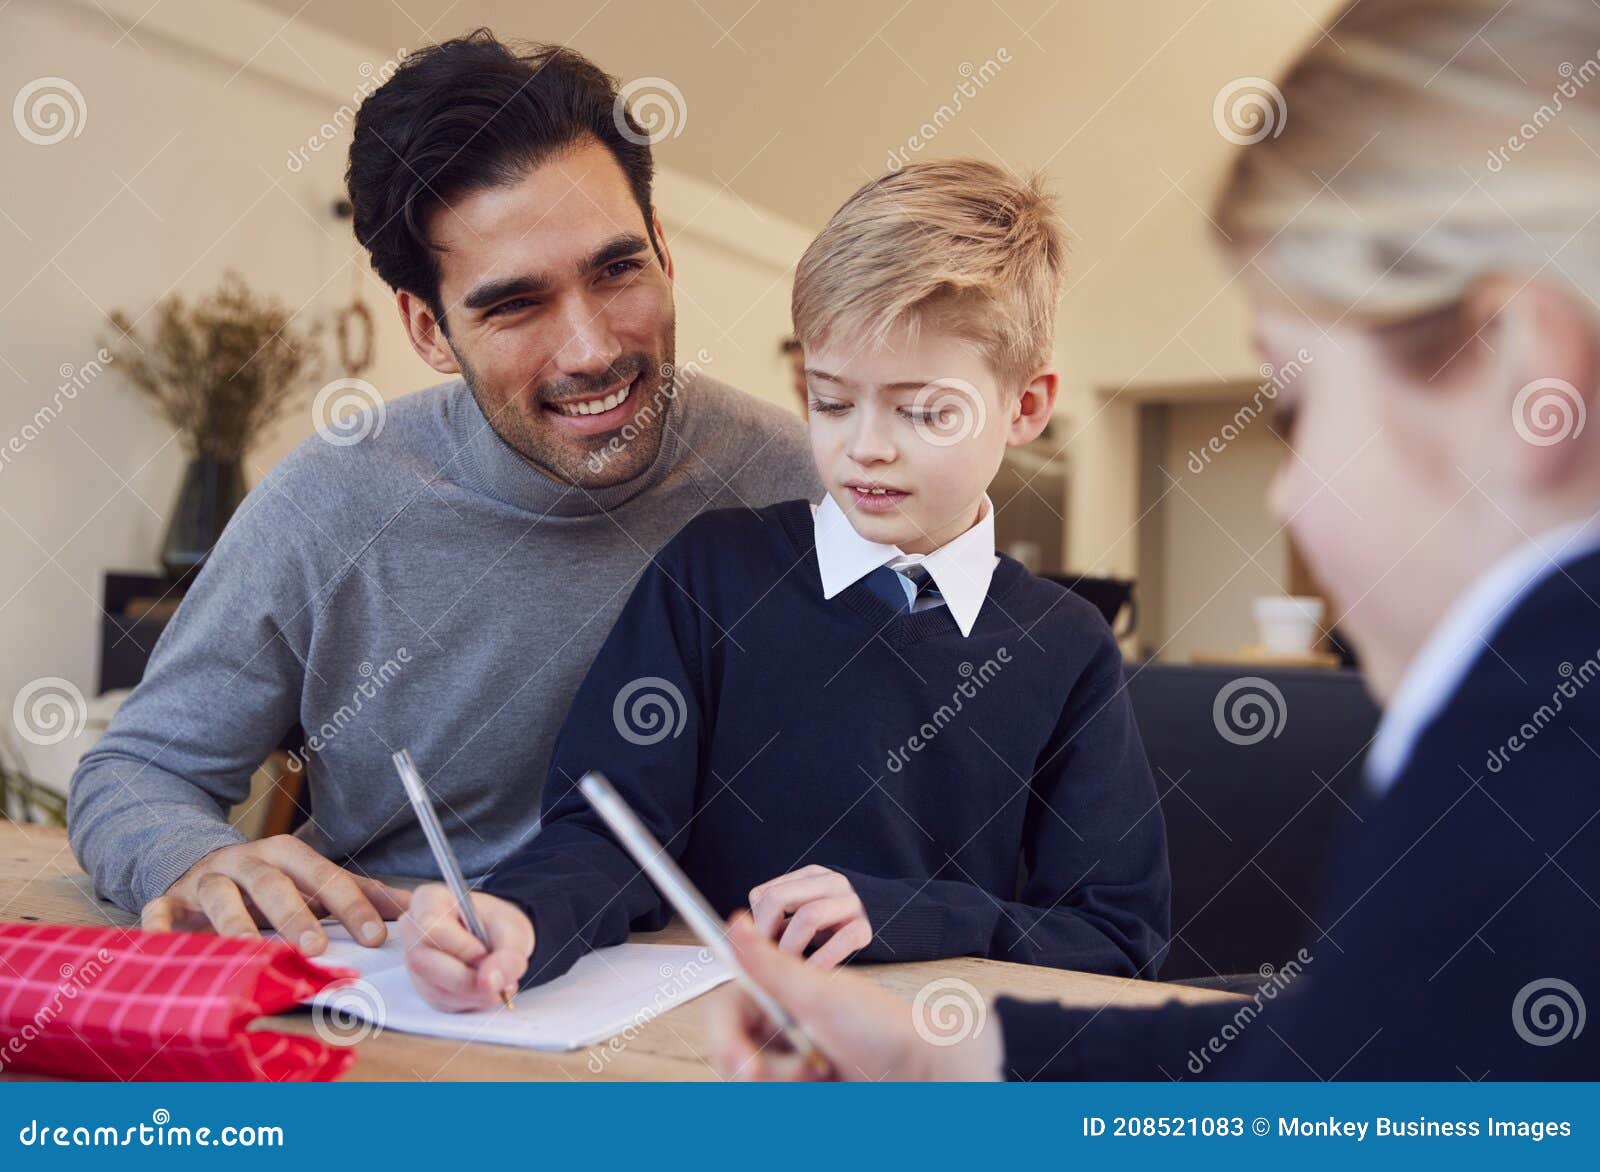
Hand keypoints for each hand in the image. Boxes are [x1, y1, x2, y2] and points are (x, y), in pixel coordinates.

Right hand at [140, 836, 410, 954]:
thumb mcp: (313, 883)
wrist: (196, 864)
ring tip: (252, 955)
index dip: (352, 905)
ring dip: (236, 925)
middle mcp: (246, 862)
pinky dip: (161, 929)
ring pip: (220, 897)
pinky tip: (165, 943)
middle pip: (274, 883)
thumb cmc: (269, 885)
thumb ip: (360, 895)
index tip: (375, 936)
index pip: (326, 877)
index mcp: (288, 855)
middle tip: (317, 946)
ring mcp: (205, 880)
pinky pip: (160, 913)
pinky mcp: (169, 901)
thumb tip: (419, 906)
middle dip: (296, 914)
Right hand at [399, 884, 533, 1012]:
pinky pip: (441, 1002)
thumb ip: (508, 954)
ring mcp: (413, 960)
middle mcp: (413, 931)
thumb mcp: (513, 931)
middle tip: (499, 980)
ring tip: (498, 983)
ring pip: (433, 988)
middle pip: (425, 962)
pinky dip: (469, 1002)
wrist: (497, 938)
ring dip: (472, 994)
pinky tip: (484, 989)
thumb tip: (491, 981)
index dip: (460, 947)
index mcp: (428, 901)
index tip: (485, 955)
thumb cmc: (497, 925)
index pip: (431, 926)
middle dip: (467, 979)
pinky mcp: (422, 986)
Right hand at [707, 914, 1002, 1080]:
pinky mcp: (802, 1087)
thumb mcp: (821, 993)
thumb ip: (770, 964)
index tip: (739, 1061)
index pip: (725, 1016)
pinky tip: (825, 1085)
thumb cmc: (882, 1028)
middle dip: (761, 1068)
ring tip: (824, 1073)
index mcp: (777, 995)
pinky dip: (795, 1093)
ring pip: (756, 1084)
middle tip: (792, 1072)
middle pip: (734, 1056)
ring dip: (787, 1082)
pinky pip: (776, 1097)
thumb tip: (735, 923)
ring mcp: (790, 1060)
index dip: (725, 1039)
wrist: (923, 1070)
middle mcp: (778, 1027)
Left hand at [748, 864, 871, 966]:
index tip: (750, 949)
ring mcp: (851, 903)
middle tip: (763, 960)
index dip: (754, 925)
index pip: (766, 894)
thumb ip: (779, 916)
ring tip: (785, 967)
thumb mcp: (805, 909)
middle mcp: (830, 883)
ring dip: (790, 948)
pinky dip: (822, 959)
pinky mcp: (867, 927)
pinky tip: (812, 973)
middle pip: (780, 899)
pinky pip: (842, 940)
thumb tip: (741, 938)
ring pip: (808, 915)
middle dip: (765, 934)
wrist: (886, 919)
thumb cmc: (834, 922)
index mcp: (810, 875)